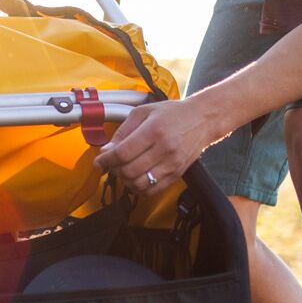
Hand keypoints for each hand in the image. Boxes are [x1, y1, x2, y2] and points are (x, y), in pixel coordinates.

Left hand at [95, 99, 216, 194]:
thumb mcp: (143, 112)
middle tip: (109, 165)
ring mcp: (172, 164)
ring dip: (125, 181)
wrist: (203, 119)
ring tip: (122, 171)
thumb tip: (107, 150)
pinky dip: (139, 188)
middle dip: (113, 170)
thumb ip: (123, 131)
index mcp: (153, 131)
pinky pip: (152, 190)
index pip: (122, 153)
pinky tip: (135, 178)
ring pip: (139, 184)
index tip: (98, 162)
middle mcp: (164, 149)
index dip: (105, 160)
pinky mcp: (177, 174)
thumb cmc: (172, 113)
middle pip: (129, 170)